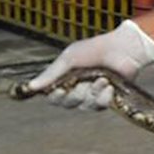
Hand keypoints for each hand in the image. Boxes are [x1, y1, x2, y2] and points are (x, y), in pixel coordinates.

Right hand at [26, 20, 153, 109]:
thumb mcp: (69, 58)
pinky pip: (100, 106)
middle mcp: (78, 87)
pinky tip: (110, 86)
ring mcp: (94, 93)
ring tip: (102, 79)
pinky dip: (104, 97)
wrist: (123, 48)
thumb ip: (52, 73)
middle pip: (68, 104)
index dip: (55, 97)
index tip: (59, 90)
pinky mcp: (108, 97)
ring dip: (92, 93)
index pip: (53, 96)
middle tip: (82, 84)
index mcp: (66, 78)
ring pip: (84, 105)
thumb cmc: (95, 49)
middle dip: (74, 96)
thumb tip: (31, 87)